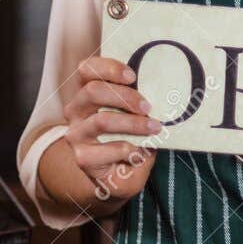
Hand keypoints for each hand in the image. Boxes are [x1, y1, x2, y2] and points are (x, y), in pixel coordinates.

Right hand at [63, 54, 159, 205]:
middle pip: (92, 91)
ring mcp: (77, 134)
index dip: (108, 68)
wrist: (117, 176)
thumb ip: (140, 102)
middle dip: (125, 96)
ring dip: (133, 123)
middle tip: (148, 106)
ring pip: (102, 120)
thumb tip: (165, 94)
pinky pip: (108, 149)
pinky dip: (130, 149)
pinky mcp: (83, 157)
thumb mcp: (135, 115)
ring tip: (154, 127)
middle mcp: (77, 111)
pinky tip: (141, 153)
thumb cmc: (129, 137)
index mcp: (88, 93)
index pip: (87, 69)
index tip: (133, 76)